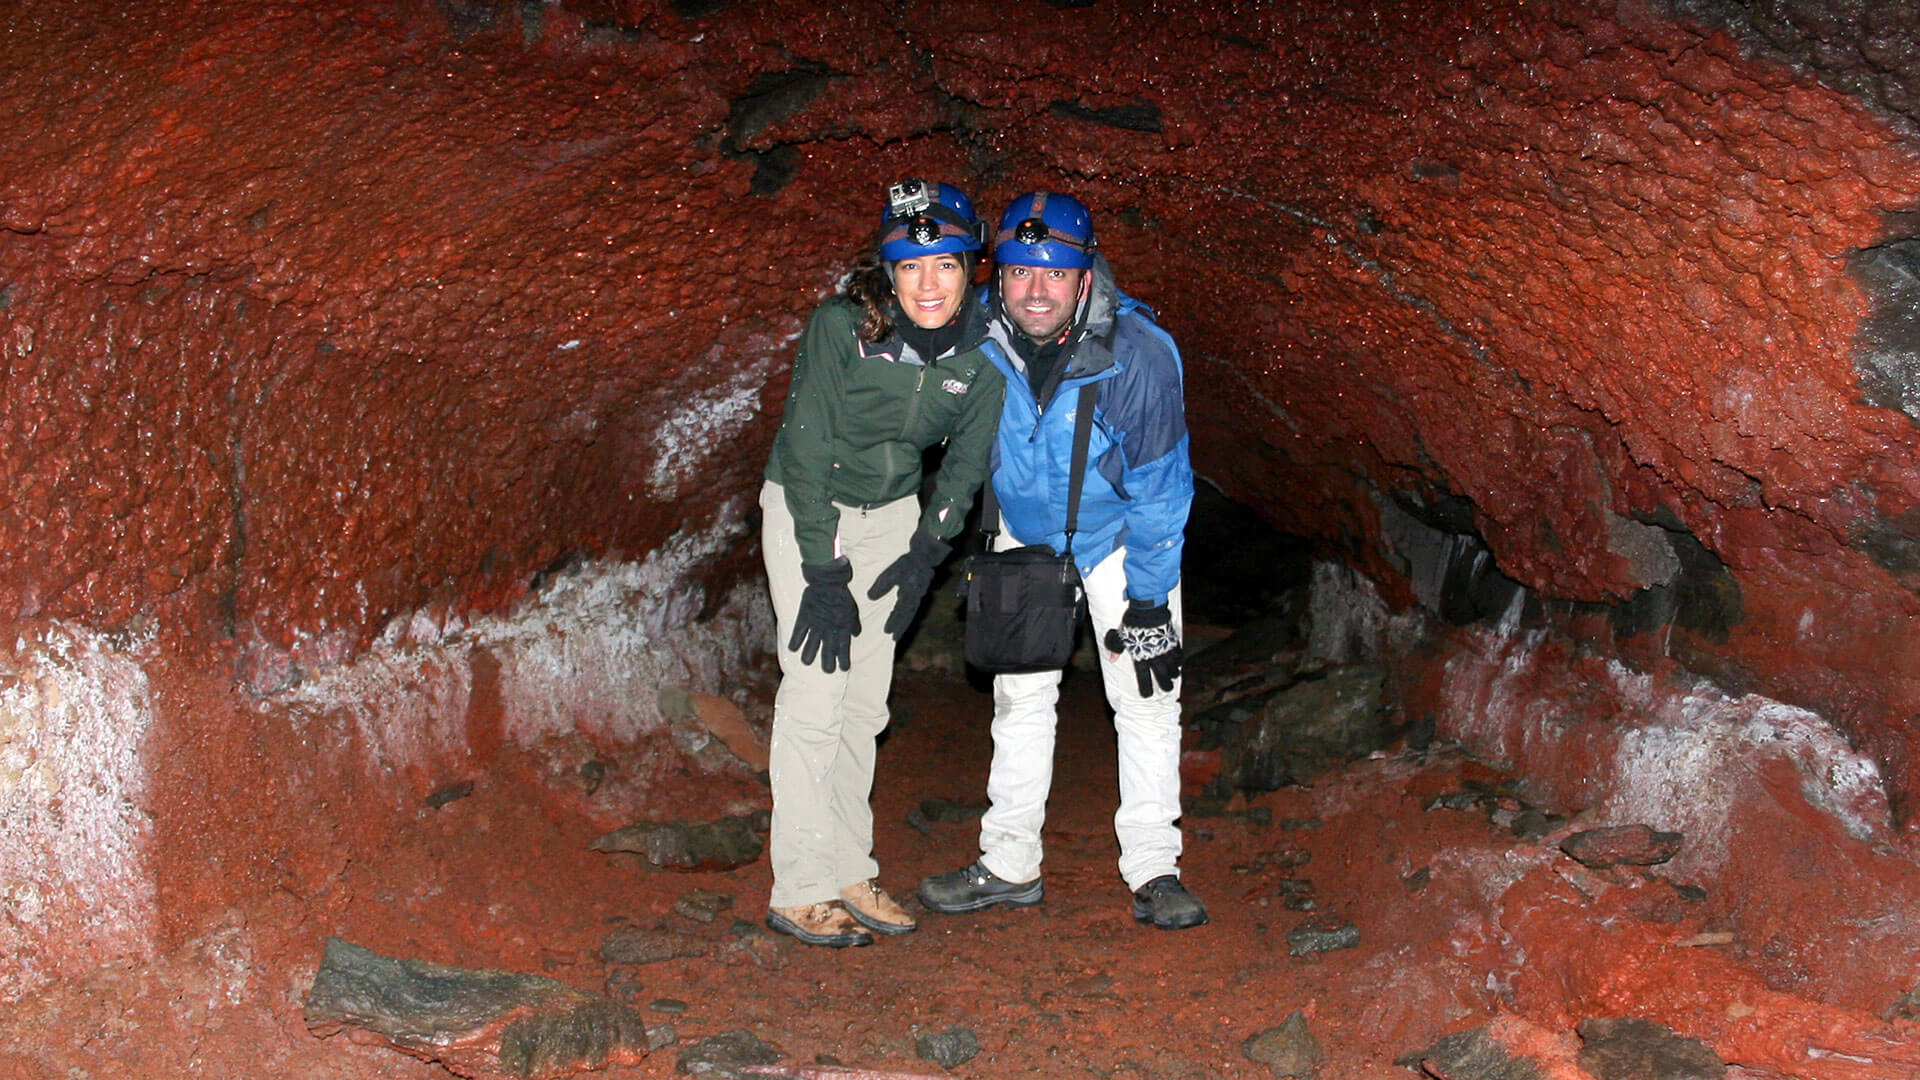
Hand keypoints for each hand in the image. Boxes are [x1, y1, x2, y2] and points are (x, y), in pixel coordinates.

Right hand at [789, 558, 860, 672]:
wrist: (827, 581)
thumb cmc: (842, 595)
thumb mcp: (853, 610)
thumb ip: (854, 624)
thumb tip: (856, 635)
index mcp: (843, 627)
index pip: (843, 647)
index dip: (844, 659)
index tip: (843, 669)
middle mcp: (829, 628)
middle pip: (828, 649)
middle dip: (828, 662)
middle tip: (827, 671)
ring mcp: (816, 623)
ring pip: (812, 643)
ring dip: (809, 654)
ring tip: (807, 663)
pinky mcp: (805, 617)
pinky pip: (799, 632)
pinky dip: (796, 641)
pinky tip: (793, 649)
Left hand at [866, 530, 950, 638]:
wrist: (926, 554)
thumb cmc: (908, 562)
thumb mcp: (892, 572)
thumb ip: (882, 585)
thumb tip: (870, 598)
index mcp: (909, 594)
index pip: (900, 612)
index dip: (894, 622)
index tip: (887, 632)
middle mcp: (915, 598)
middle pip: (907, 616)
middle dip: (901, 627)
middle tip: (894, 638)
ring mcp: (919, 595)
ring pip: (911, 613)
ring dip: (905, 623)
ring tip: (898, 633)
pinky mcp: (920, 592)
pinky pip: (913, 608)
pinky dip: (908, 615)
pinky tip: (904, 617)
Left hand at [1102, 601, 1181, 696]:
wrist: (1148, 610)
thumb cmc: (1132, 623)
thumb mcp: (1120, 637)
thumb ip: (1116, 649)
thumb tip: (1112, 659)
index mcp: (1141, 657)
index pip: (1143, 678)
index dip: (1145, 688)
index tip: (1146, 695)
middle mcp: (1154, 657)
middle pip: (1162, 676)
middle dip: (1165, 685)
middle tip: (1167, 690)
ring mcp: (1165, 650)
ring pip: (1173, 666)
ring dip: (1174, 673)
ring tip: (1173, 676)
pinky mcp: (1173, 641)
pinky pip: (1178, 654)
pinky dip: (1179, 660)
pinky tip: (1180, 663)